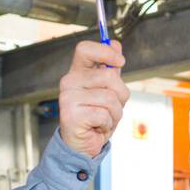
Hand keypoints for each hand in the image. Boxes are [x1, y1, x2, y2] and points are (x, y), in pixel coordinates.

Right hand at [58, 39, 129, 156]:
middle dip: (121, 95)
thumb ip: (111, 69)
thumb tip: (116, 44)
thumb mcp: (107, 91)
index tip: (120, 61)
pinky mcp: (71, 115)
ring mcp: (68, 98)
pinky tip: (97, 128)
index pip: (85, 49)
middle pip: (109, 76)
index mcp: (77, 73)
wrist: (83, 146)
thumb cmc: (96, 118)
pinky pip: (104, 114)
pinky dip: (108, 124)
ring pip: (110, 98)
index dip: (105, 51)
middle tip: (112, 107)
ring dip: (116, 113)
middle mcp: (69, 82)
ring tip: (104, 119)